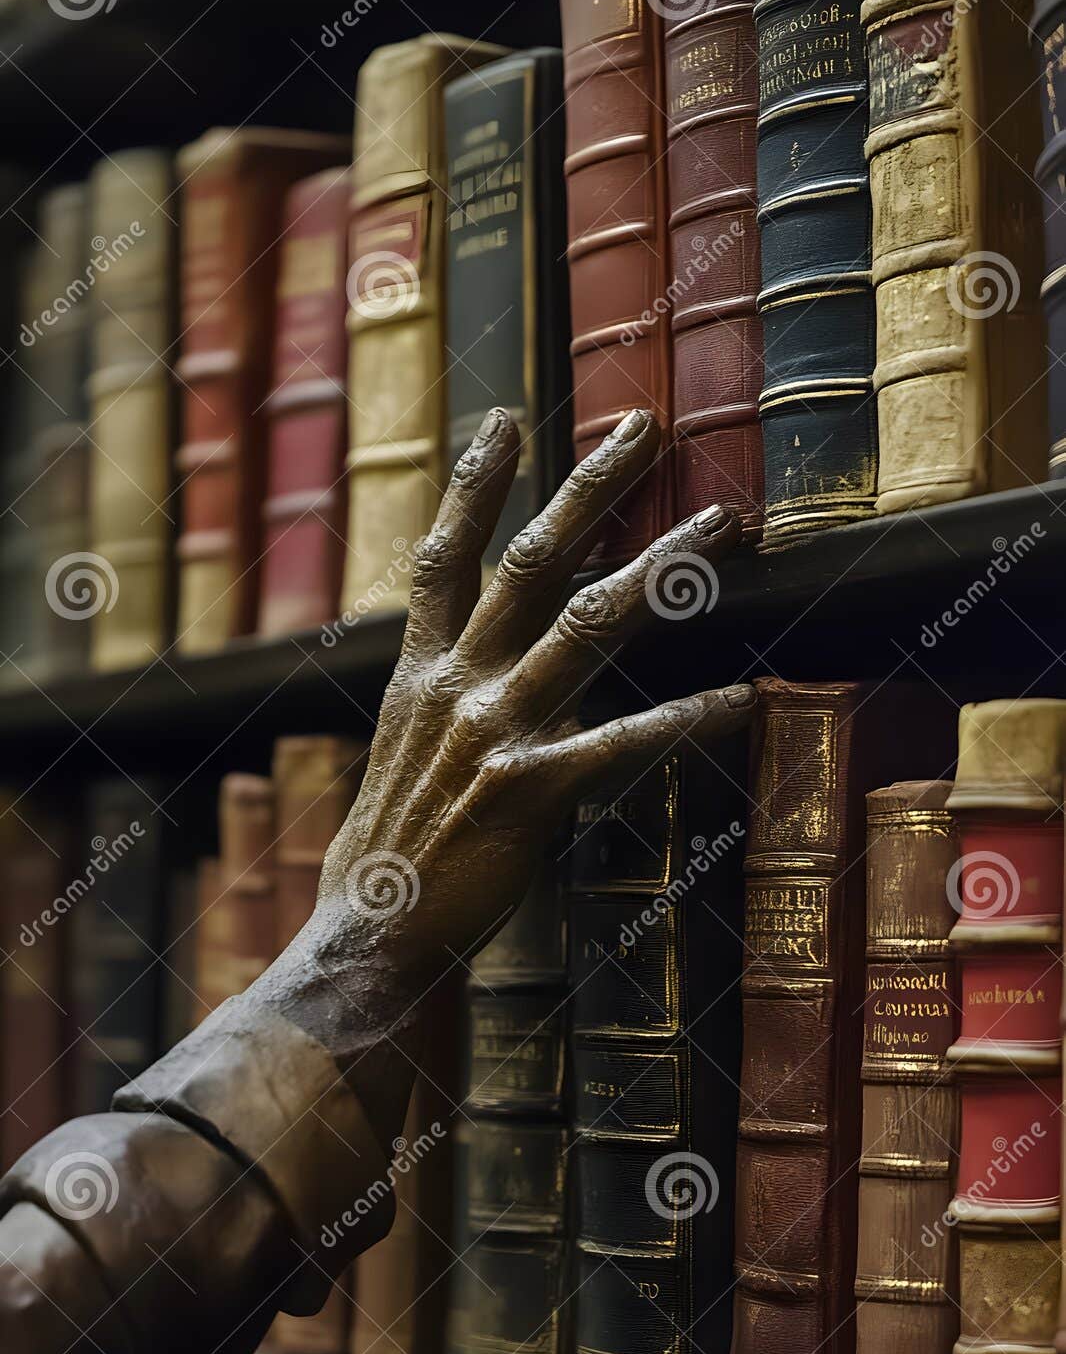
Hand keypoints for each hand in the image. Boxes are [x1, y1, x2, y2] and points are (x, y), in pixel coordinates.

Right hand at [317, 406, 754, 976]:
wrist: (371, 932)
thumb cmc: (395, 847)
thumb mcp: (405, 751)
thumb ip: (449, 694)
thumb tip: (491, 663)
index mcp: (420, 670)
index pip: (443, 555)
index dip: (474, 485)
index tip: (504, 420)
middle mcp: (455, 685)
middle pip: (529, 563)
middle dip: (589, 488)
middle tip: (644, 426)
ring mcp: (493, 732)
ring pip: (587, 626)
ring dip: (662, 571)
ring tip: (723, 527)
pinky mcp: (530, 790)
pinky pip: (623, 743)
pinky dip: (686, 719)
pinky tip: (742, 700)